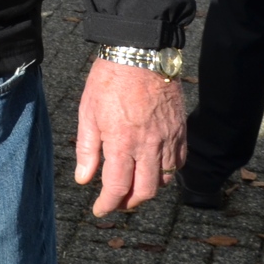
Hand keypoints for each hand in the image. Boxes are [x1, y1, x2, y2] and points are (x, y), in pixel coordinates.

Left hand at [75, 59, 186, 215]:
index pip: (117, 187)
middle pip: (145, 191)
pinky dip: (168, 172)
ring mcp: (168, 139)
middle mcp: (148, 145)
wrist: (139, 54)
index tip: (99, 210)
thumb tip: (83, 179)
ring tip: (134, 187)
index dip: (108, 204)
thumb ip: (87, 149)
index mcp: (122, 142)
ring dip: (149, 189)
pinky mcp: (180, 130)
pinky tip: (155, 169)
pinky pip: (178, 162)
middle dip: (130, 203)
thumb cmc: (109, 81)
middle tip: (117, 202)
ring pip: (164, 179)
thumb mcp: (88, 113)